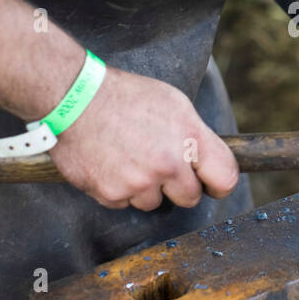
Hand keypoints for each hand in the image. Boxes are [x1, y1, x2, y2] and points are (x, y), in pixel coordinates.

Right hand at [49, 65, 238, 209]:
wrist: (73, 98)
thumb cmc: (123, 96)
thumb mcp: (173, 104)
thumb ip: (195, 136)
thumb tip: (207, 162)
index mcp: (189, 138)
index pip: (225, 178)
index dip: (218, 183)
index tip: (209, 182)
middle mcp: (167, 164)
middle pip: (190, 198)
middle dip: (178, 186)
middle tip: (160, 165)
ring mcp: (139, 182)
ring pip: (153, 202)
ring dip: (145, 187)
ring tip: (128, 157)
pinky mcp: (111, 194)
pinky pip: (124, 203)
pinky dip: (118, 188)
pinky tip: (109, 163)